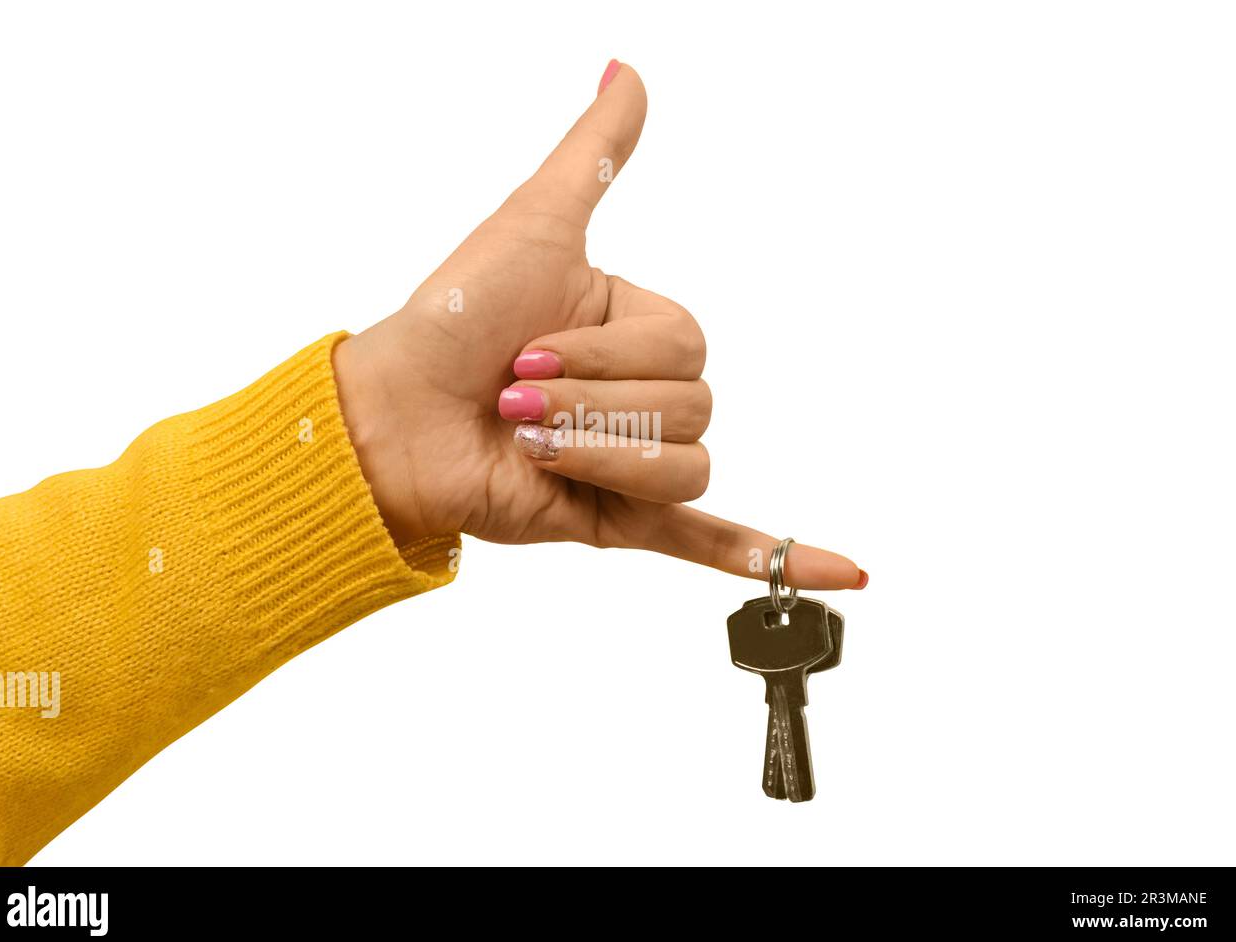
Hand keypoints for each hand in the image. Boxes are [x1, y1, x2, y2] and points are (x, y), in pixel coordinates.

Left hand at [333, 61, 865, 590]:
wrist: (393, 418)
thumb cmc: (455, 319)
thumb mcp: (535, 223)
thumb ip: (593, 154)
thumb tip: (628, 71)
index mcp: (637, 332)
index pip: (686, 347)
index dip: (610, 352)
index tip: (528, 347)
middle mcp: (641, 396)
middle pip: (692, 406)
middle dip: (597, 402)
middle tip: (520, 399)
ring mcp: (633, 462)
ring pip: (686, 465)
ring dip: (603, 453)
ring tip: (534, 445)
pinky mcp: (619, 521)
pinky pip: (712, 538)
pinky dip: (776, 557)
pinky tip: (842, 576)